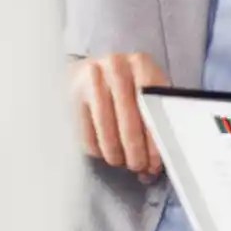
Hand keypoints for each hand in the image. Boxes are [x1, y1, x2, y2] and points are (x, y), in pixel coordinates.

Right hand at [69, 52, 169, 181]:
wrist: (93, 70)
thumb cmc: (128, 85)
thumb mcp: (147, 89)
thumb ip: (157, 115)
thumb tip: (156, 163)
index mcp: (142, 64)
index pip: (152, 105)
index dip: (154, 137)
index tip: (155, 160)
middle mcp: (116, 67)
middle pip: (128, 117)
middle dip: (134, 149)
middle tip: (138, 166)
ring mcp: (92, 79)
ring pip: (105, 126)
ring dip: (115, 152)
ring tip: (122, 162)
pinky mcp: (74, 94)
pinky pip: (86, 131)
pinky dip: (97, 148)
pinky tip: (105, 153)